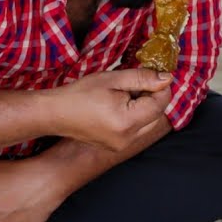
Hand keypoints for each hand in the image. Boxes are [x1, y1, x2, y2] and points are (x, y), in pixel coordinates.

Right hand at [50, 69, 172, 151]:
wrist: (54, 113)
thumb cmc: (80, 94)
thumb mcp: (113, 79)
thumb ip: (143, 78)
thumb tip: (167, 79)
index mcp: (127, 122)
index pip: (160, 104)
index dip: (162, 87)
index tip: (155, 75)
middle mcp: (127, 139)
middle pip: (157, 115)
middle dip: (153, 97)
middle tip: (137, 84)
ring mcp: (122, 146)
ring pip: (148, 123)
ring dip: (145, 107)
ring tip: (125, 94)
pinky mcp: (117, 147)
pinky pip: (137, 130)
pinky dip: (135, 116)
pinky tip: (120, 106)